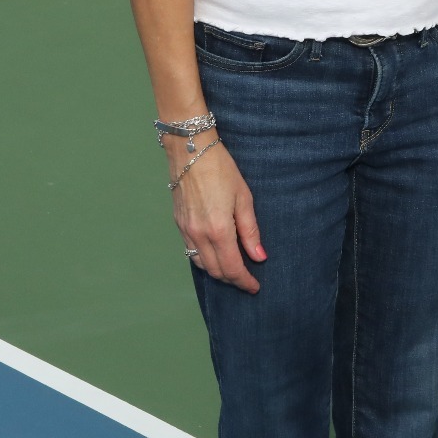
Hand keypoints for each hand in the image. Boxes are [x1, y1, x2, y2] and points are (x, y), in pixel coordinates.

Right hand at [171, 135, 265, 292]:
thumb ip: (250, 230)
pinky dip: (203, 259)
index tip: (255, 287)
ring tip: (232, 269)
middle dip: (232, 279)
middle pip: (215, 271)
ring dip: (217, 271)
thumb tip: (259, 256)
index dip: (244, 281)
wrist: (190, 151)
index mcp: (218, 230)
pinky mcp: (178, 224)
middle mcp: (199, 235)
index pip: (232, 268)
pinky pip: (190, 251)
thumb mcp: (244, 197)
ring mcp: (186, 231)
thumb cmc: (221, 169)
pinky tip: (215, 254)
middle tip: (247, 280)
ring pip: (200, 264)